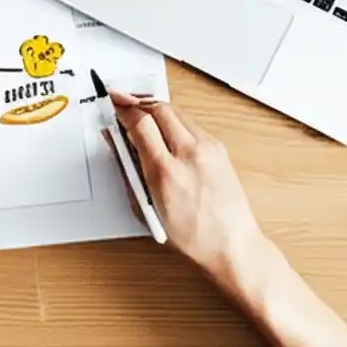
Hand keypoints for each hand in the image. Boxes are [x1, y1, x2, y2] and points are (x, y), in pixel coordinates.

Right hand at [109, 91, 263, 280]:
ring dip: (156, 110)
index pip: (140, 123)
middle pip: (159, 108)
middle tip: (123, 102)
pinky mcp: (219, 149)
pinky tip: (165, 132)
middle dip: (137, 103)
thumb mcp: (147, 208)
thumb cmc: (192, 236)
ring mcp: (209, 149)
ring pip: (176, 112)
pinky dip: (174, 122)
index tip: (113, 106)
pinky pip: (191, 124)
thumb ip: (128, 171)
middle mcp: (190, 154)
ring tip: (141, 116)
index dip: (123, 110)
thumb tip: (116, 143)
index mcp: (167, 173)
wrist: (232, 244)